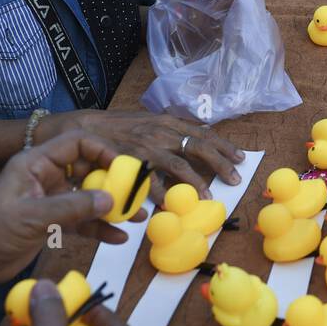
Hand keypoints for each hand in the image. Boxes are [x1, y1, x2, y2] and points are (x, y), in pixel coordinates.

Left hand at [0, 131, 128, 291]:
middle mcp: (47, 176)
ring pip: (90, 198)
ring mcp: (51, 200)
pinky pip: (84, 221)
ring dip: (113, 207)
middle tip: (138, 195)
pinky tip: (118, 238)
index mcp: (36, 162)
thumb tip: (111, 200)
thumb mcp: (31, 217)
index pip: (78, 143)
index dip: (104, 151)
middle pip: (90, 169)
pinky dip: (101, 228)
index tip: (125, 169)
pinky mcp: (53, 223)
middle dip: (115, 182)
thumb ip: (71, 208)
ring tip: (138, 218)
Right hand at [49, 110, 244, 200]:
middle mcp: (161, 133)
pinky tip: (170, 205)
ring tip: (208, 197)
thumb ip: (174, 128)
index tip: (241, 158)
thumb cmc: (120, 127)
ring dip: (196, 183)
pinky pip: (150, 182)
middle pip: (198, 147)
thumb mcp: (151, 120)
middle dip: (220, 163)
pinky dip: (161, 194)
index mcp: (168, 123)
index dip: (224, 146)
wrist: (85, 128)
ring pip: (178, 166)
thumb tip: (202, 132)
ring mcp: (146, 148)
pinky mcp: (131, 163)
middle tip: (234, 180)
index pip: (203, 133)